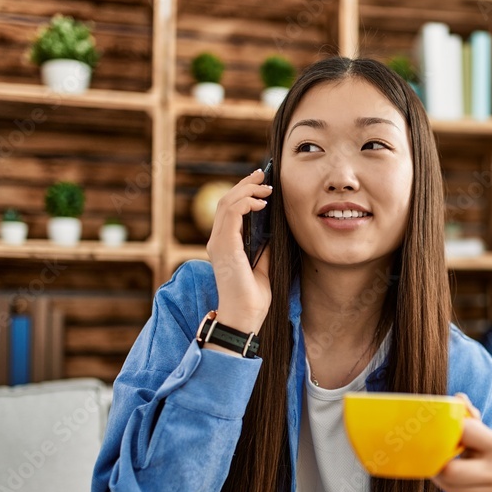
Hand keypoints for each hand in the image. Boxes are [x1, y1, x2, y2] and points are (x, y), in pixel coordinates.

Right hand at [205, 169, 273, 332]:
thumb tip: (273, 230)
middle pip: (226, 201)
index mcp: (225, 245)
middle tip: (263, 174)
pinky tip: (261, 203)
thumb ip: (264, 248)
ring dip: (248, 190)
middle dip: (245, 184)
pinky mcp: (225, 247)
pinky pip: (231, 215)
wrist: (245, 317)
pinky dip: (246, 204)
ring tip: (267, 187)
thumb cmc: (253, 298)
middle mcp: (217, 241)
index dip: (244, 193)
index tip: (261, 183)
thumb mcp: (263, 266)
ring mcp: (218, 243)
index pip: (230, 210)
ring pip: (227, 203)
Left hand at [432, 393, 491, 491]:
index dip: (447, 434)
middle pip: (448, 470)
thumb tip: (458, 398)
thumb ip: (472, 421)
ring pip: (450, 489)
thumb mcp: (489, 441)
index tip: (442, 437)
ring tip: (455, 478)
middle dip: (439, 468)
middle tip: (439, 465)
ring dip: (445, 484)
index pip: (463, 432)